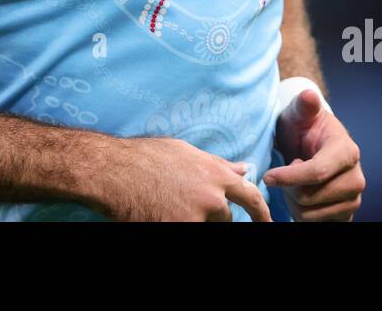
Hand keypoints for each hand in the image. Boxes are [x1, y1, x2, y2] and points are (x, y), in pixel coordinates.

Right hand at [92, 137, 273, 221]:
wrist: (115, 172)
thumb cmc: (146, 157)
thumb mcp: (185, 152)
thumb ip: (217, 164)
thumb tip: (244, 169)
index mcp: (215, 174)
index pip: (250, 196)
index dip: (261, 212)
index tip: (266, 221)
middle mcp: (212, 197)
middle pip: (223, 217)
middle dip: (208, 213)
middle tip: (180, 201)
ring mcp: (196, 217)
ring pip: (204, 226)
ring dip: (190, 218)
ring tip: (166, 204)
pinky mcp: (180, 228)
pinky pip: (187, 229)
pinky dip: (174, 222)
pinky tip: (158, 213)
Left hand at [263, 88, 364, 220]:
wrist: (314, 146)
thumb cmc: (304, 128)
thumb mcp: (300, 113)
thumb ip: (304, 105)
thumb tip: (309, 95)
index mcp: (347, 152)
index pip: (317, 172)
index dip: (289, 177)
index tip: (268, 176)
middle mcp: (356, 178)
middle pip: (310, 197)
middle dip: (289, 188)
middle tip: (287, 171)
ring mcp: (353, 200)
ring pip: (310, 214)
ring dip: (293, 201)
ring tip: (294, 182)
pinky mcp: (346, 215)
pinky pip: (316, 223)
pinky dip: (302, 213)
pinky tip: (302, 194)